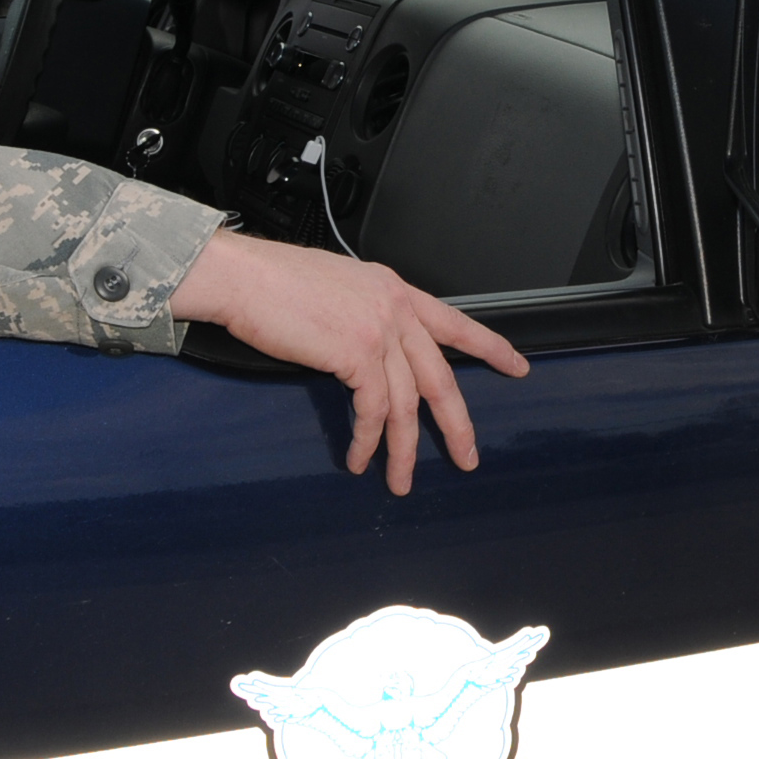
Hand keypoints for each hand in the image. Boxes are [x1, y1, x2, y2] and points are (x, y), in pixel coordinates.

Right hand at [169, 231, 530, 493]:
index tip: (516, 364)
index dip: (489, 346)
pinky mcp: (356, 354)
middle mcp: (394, 307)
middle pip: (441, 376)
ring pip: (407, 404)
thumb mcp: (339, 287)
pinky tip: (360, 458)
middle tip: (467, 456)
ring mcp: (379, 330)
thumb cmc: (274, 283)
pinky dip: (368, 441)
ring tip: (400, 480)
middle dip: (457, 423)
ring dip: (403, 450)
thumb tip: (369, 347)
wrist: (242, 277)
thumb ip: (366, 312)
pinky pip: (373, 411)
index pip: (455, 321)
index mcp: (393, 289)